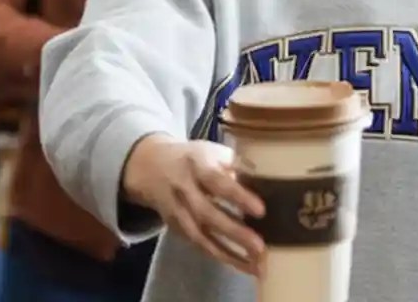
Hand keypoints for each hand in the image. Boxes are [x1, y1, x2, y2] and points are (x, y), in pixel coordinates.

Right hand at [122, 135, 265, 275]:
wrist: (151, 168)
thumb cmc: (194, 158)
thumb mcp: (213, 150)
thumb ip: (237, 163)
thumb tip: (267, 178)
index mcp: (196, 164)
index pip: (216, 181)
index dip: (237, 196)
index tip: (261, 210)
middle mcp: (184, 190)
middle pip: (207, 214)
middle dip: (234, 233)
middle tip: (260, 247)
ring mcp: (177, 212)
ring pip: (201, 236)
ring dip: (229, 254)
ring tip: (257, 266)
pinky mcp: (177, 229)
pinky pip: (200, 246)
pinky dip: (221, 257)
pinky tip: (243, 265)